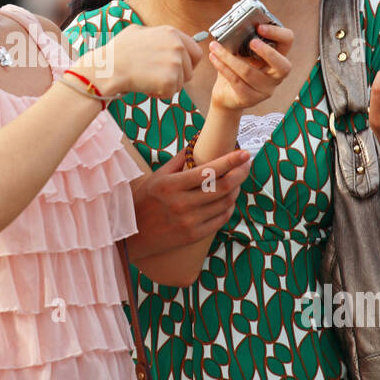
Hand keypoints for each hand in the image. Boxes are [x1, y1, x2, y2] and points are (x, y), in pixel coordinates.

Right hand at [78, 25, 203, 99]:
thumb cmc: (118, 51)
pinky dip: (159, 94)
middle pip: (190, 71)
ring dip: (166, 86)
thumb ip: (157, 35)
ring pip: (181, 84)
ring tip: (148, 80)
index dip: (188, 64)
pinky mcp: (169, 80)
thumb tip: (164, 38)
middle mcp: (177, 46)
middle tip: (159, 78)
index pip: (196, 52)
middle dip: (177, 78)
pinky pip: (171, 93)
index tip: (178, 70)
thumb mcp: (139, 31)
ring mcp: (175, 63)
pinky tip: (146, 86)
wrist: (108, 67)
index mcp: (172, 33)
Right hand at [126, 147, 250, 259]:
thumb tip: (196, 144)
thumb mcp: (156, 177)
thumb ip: (179, 161)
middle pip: (224, 186)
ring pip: (225, 202)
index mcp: (171, 185)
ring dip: (236, 189)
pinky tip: (228, 199)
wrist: (132, 236)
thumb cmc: (143, 202)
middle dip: (241, 172)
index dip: (231, 161)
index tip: (244, 153)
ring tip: (237, 179)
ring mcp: (189, 221)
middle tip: (247, 164)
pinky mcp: (194, 236)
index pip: (209, 171)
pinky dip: (229, 207)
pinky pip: (221, 219)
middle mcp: (181, 204)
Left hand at [206, 24, 293, 112]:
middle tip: (251, 41)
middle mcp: (276, 74)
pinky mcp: (251, 99)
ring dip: (229, 58)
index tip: (260, 27)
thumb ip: (241, 35)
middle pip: (283, 65)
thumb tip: (234, 11)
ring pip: (249, 73)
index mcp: (277, 56)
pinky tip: (213, 58)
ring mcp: (266, 89)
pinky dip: (223, 68)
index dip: (278, 33)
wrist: (226, 94)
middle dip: (267, 52)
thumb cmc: (236, 67)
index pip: (288, 41)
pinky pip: (236, 82)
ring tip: (214, 47)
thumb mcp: (240, 50)